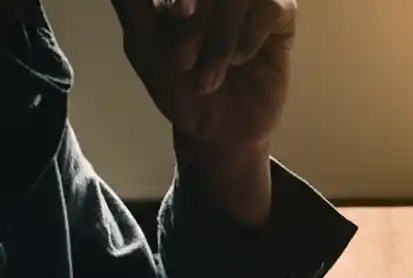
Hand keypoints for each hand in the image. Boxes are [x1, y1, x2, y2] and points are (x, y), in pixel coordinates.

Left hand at [113, 0, 297, 223]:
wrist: (218, 130)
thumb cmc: (178, 87)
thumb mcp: (144, 47)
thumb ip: (132, 5)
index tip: (178, 15)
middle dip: (198, 24)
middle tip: (185, 61)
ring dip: (221, 39)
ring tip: (210, 77)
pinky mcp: (280, 15)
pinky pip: (271, 7)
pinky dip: (250, 36)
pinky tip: (240, 61)